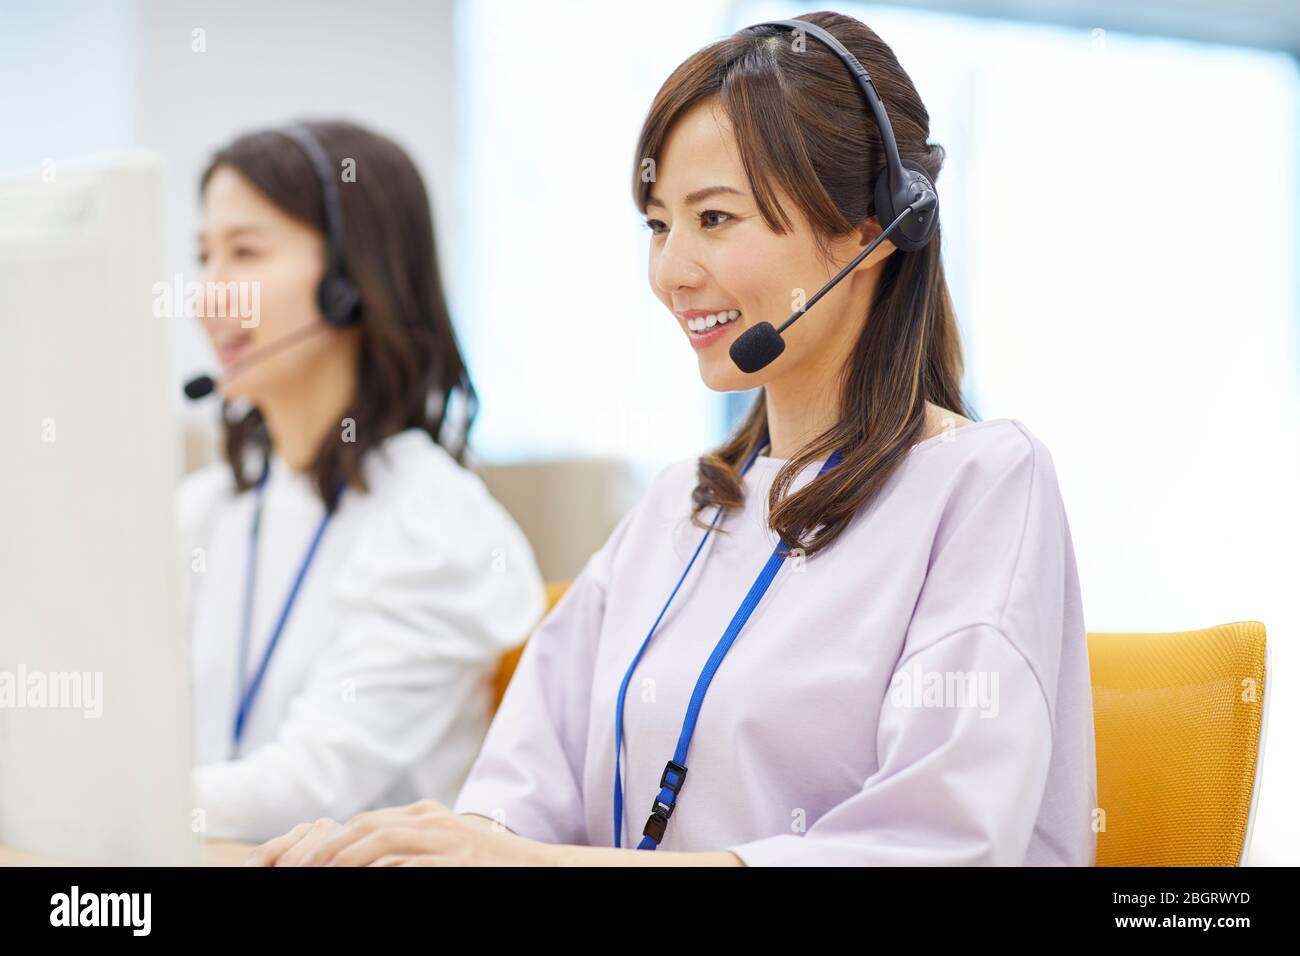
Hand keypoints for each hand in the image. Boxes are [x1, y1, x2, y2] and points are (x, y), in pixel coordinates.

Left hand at [243, 800, 552, 866]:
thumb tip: (363, 860)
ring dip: (339, 858)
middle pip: (362, 827)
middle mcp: (433, 820)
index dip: (321, 842)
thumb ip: (411, 850)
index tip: (289, 863)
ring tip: (311, 875)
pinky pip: (409, 860)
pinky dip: (378, 868)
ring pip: (379, 840)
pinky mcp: (459, 858)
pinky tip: (356, 878)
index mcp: (426, 816)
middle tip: (288, 871)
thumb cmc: (493, 868)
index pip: (360, 823)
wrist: (547, 870)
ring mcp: (447, 838)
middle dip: (320, 850)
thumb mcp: (449, 851)